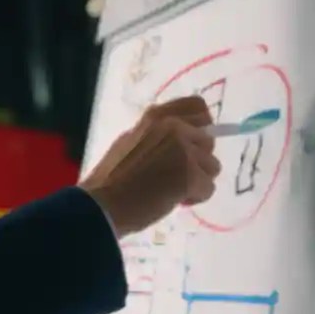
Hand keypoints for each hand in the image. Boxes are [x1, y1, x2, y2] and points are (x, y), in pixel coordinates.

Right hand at [78, 95, 220, 238]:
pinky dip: (194, 198)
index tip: (192, 143)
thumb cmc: (110, 180)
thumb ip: (156, 136)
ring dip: (197, 182)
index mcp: (156, 117)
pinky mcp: (191, 175)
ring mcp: (184, 150)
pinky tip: (173, 202)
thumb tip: (184, 140)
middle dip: (198, 161)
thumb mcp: (128, 143)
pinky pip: (209, 188)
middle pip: (209, 142)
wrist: (101, 206)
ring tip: (171, 191)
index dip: (201, 126)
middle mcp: (173, 127)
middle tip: (176, 175)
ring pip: (212, 167)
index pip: (198, 107)